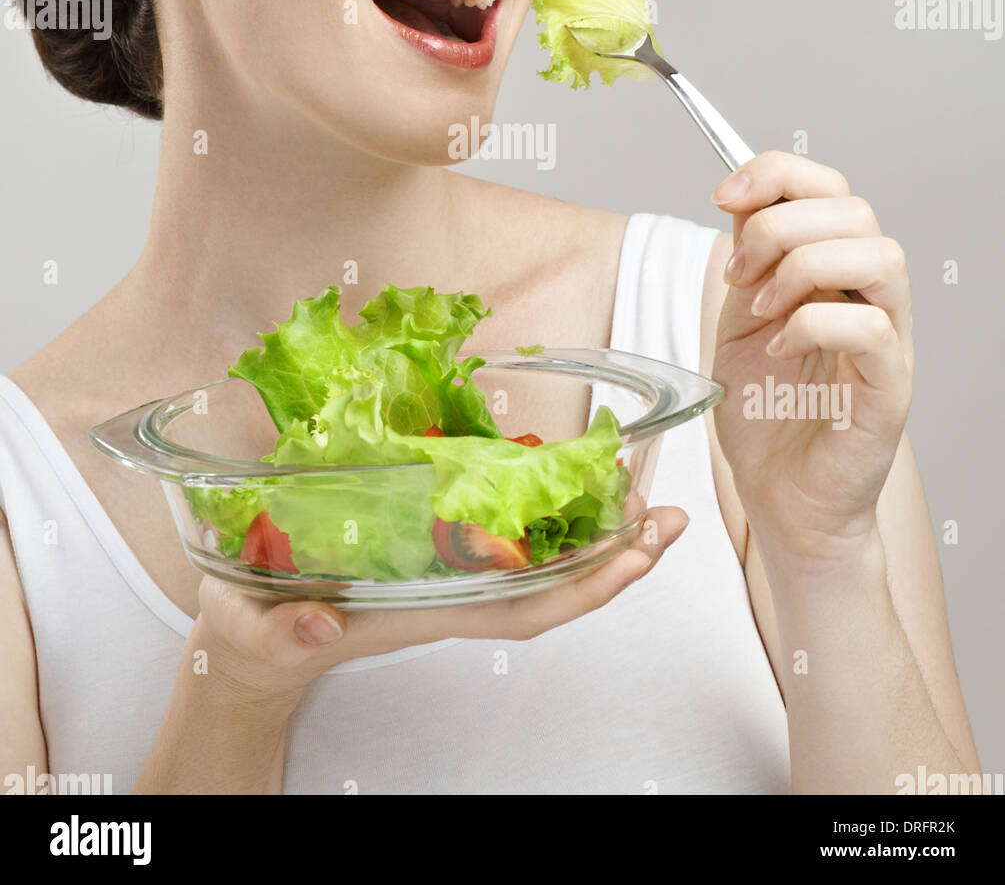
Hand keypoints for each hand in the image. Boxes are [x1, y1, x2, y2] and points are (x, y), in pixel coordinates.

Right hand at [191, 495, 688, 702]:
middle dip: (614, 557)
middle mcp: (448, 592)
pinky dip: (544, 512)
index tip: (634, 560)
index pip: (520, 609)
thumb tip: (321, 627)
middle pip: (550, 586)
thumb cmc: (255, 632)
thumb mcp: (250, 630)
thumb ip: (278, 631)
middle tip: (667, 516)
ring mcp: (443, 572)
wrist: (251, 637)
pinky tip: (565, 482)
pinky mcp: (428, 548)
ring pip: (536, 562)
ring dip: (593, 532)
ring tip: (642, 497)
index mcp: (421, 609)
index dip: (582, 589)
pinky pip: (503, 537)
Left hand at [709, 151, 913, 564]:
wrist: (780, 495)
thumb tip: (743, 197)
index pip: (831, 187)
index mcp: (835, 270)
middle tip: (738, 273)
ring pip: (880, 256)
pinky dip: (814, 325)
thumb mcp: (738, 319)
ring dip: (804, 268)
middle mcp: (869, 296)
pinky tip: (779, 348)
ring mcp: (888, 339)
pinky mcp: (889, 387)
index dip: (777, 174)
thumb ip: (747, 260)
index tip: (724, 194)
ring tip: (762, 309)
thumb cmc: (766, 414)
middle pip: (854, 210)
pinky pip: (873, 328)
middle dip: (779, 225)